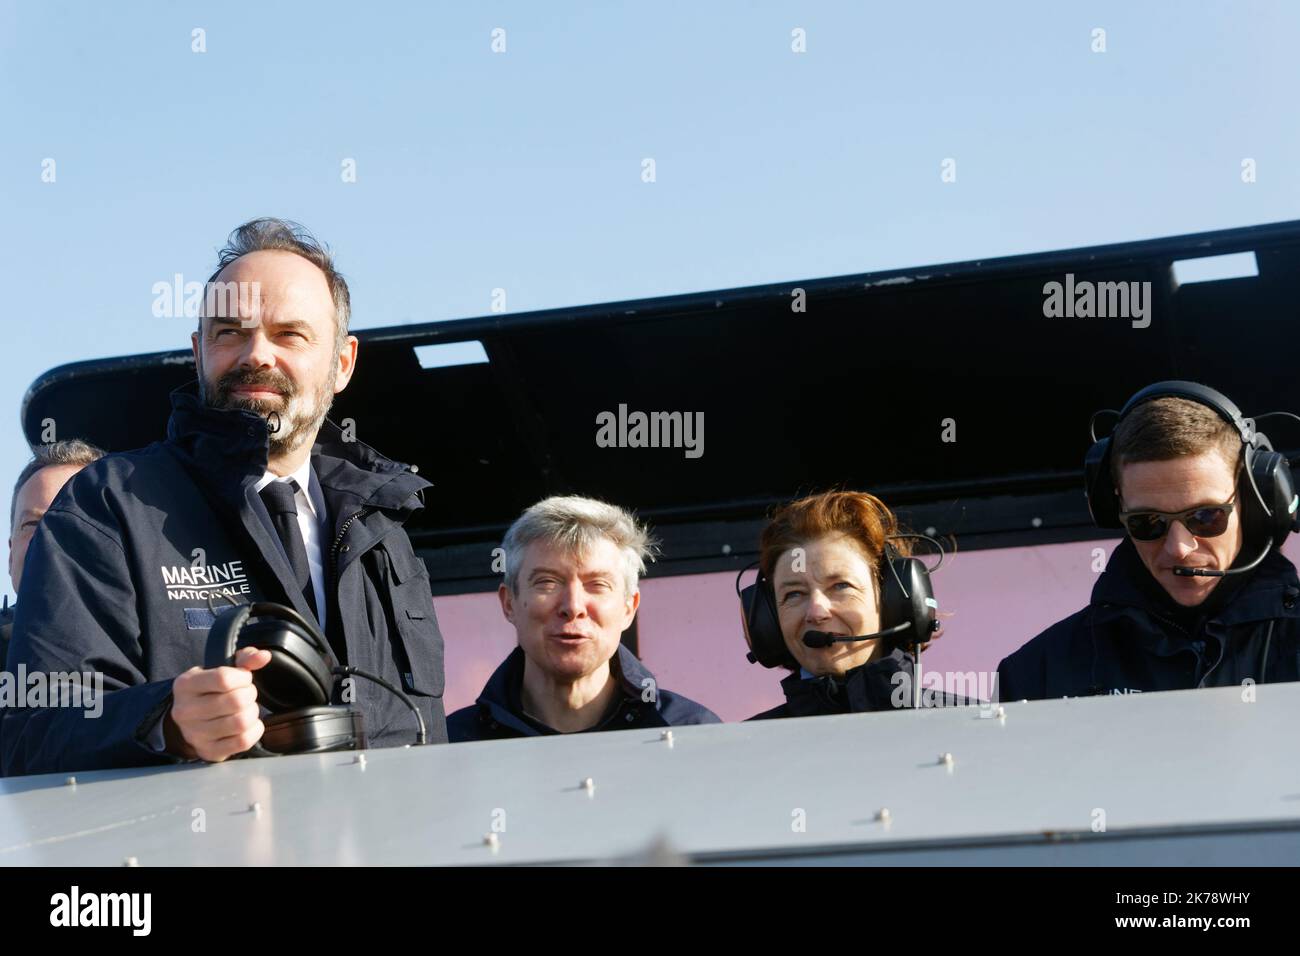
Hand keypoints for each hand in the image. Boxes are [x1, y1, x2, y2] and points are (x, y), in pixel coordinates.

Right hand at [166, 647, 272, 761]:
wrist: (191, 719)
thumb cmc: (210, 689)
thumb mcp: (221, 668)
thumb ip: (245, 658)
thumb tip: (263, 657)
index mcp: (185, 685)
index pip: (224, 679)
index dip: (243, 677)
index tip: (244, 678)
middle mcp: (185, 711)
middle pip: (236, 701)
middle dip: (250, 694)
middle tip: (247, 694)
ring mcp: (195, 734)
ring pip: (241, 722)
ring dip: (252, 712)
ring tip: (247, 708)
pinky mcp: (208, 751)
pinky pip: (243, 741)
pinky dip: (255, 730)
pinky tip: (249, 724)